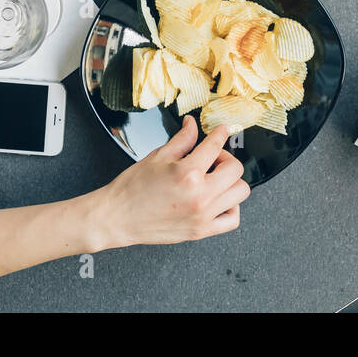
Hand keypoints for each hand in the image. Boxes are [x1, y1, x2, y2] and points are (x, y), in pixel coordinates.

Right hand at [90, 116, 249, 247]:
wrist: (117, 218)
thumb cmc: (131, 190)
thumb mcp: (157, 156)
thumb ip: (181, 140)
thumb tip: (192, 125)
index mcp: (187, 173)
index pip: (215, 145)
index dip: (220, 133)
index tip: (222, 131)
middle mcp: (199, 196)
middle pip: (235, 169)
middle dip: (225, 158)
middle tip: (212, 158)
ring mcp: (203, 216)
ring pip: (240, 192)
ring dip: (231, 181)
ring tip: (216, 179)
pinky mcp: (201, 231)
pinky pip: (232, 220)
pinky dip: (231, 207)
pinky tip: (219, 199)